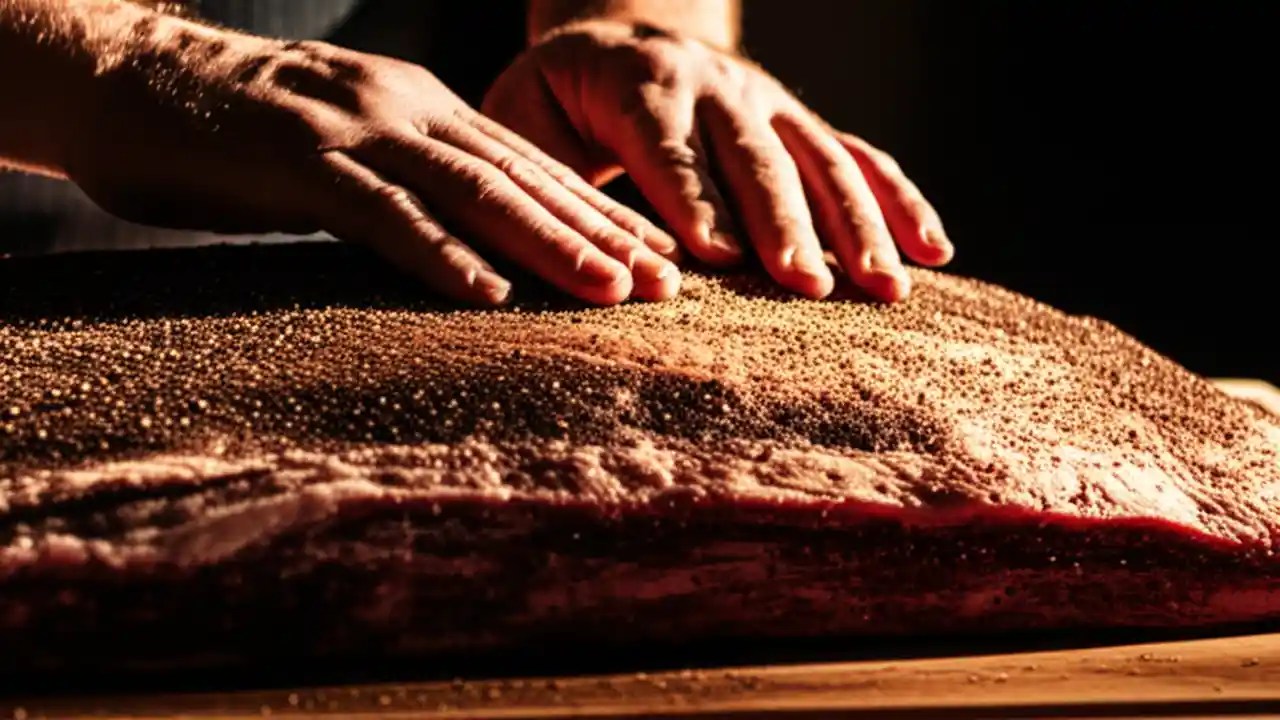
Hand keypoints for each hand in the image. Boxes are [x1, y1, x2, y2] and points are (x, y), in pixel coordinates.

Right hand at [65, 17, 679, 304]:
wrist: (123, 74)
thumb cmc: (236, 132)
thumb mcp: (343, 153)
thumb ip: (405, 188)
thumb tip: (464, 248)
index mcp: (421, 111)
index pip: (529, 169)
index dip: (598, 214)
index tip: (658, 263)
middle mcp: (403, 110)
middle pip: (520, 178)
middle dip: (598, 233)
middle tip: (666, 287)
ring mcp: (350, 129)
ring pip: (469, 189)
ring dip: (545, 243)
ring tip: (610, 292)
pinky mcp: (292, 158)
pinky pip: (377, 212)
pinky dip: (434, 253)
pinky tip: (484, 294)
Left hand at [483, 20, 952, 301]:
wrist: (622, 31)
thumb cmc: (563, 94)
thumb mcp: (525, 112)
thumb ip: (536, 167)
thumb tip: (547, 245)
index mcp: (639, 83)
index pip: (668, 147)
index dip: (694, 199)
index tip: (718, 257)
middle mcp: (716, 88)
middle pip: (756, 159)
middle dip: (785, 223)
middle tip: (807, 285)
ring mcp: (769, 103)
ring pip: (821, 161)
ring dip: (857, 224)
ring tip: (885, 286)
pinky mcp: (801, 125)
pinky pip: (861, 159)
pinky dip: (900, 202)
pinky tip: (936, 253)